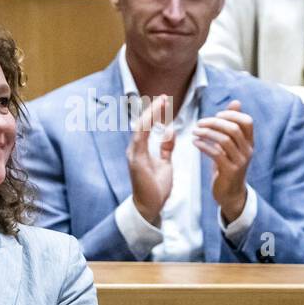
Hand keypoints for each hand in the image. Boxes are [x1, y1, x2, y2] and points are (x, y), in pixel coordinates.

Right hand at [127, 95, 175, 225]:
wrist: (149, 207)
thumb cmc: (155, 188)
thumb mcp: (165, 164)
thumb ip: (166, 148)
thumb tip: (170, 131)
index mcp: (140, 149)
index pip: (147, 126)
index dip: (155, 113)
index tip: (165, 101)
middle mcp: (134, 149)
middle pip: (142, 123)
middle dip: (153, 109)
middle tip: (164, 97)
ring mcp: (133, 154)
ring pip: (141, 128)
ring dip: (151, 114)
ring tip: (161, 103)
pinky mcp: (136, 161)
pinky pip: (140, 139)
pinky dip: (147, 127)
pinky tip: (154, 118)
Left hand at [193, 99, 253, 222]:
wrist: (230, 193)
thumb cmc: (228, 164)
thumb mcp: (232, 144)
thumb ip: (233, 124)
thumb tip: (236, 102)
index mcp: (249, 142)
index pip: (247, 121)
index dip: (231, 115)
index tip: (216, 115)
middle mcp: (248, 151)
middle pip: (233, 129)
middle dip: (214, 123)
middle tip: (199, 123)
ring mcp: (240, 162)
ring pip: (224, 140)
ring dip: (207, 133)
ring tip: (194, 131)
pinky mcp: (230, 171)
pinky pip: (216, 154)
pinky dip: (204, 146)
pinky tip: (195, 143)